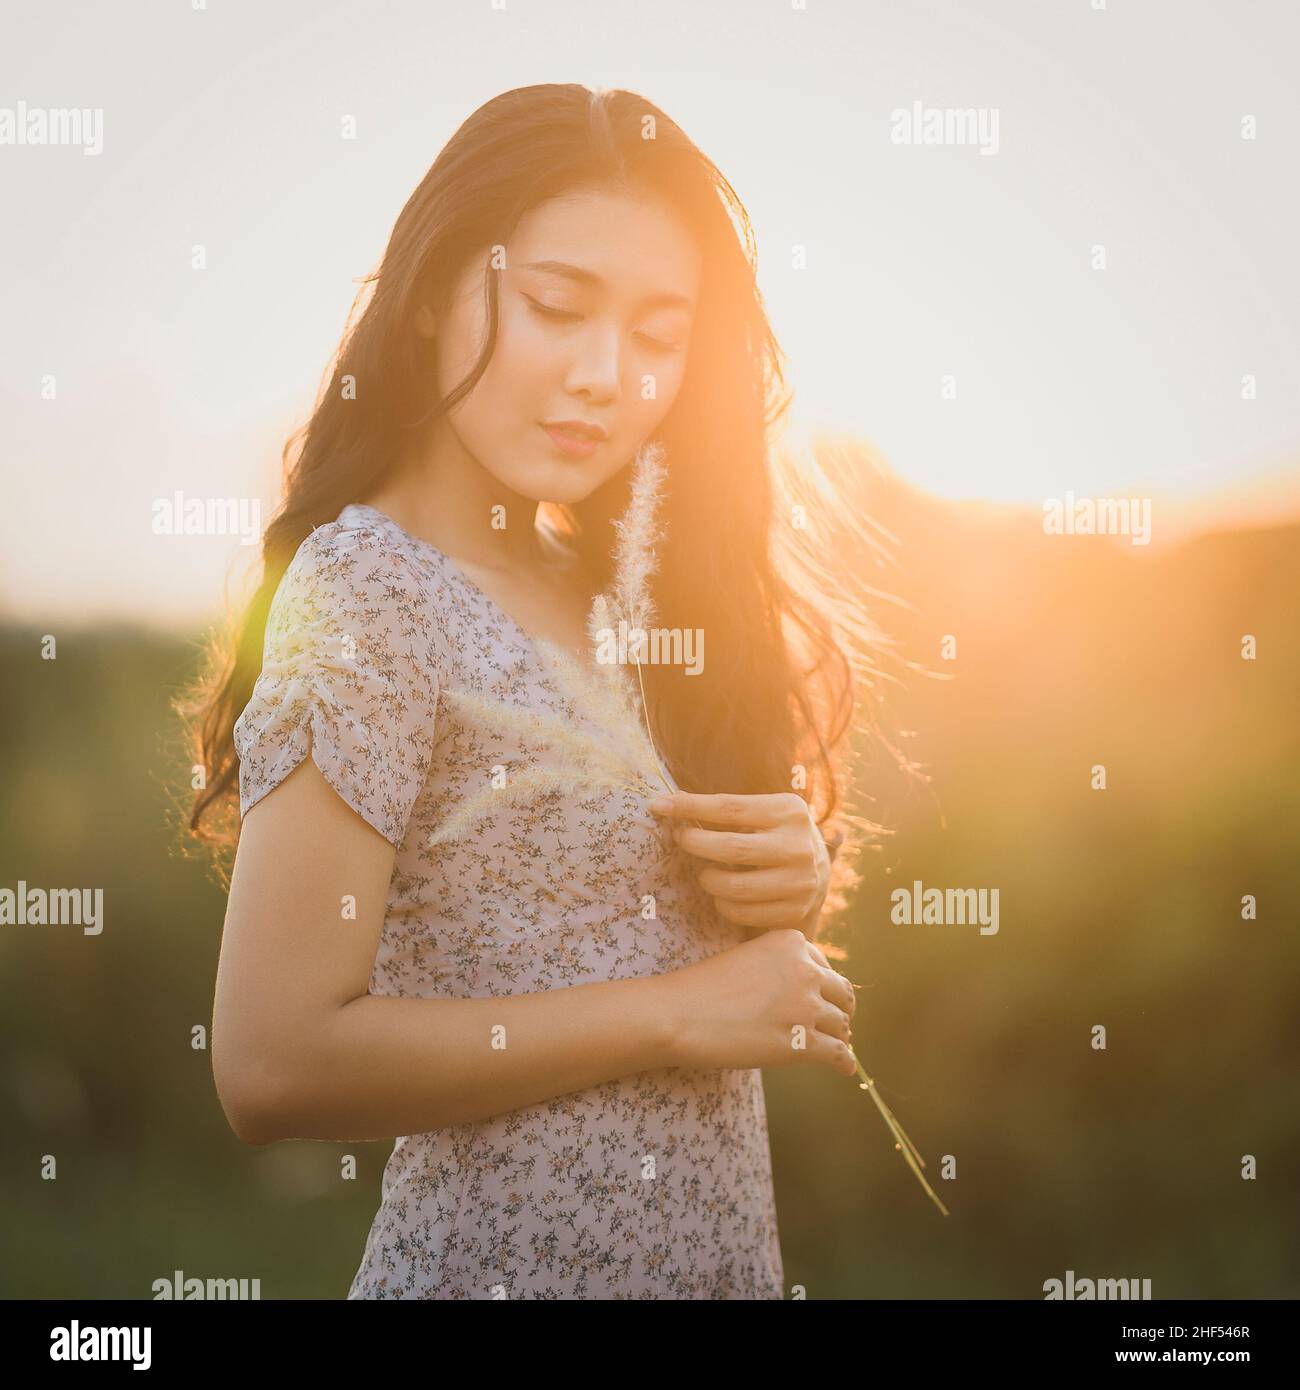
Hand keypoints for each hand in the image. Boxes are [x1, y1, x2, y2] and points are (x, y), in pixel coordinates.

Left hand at [648, 791, 830, 933]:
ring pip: (735, 887)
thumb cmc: (774, 836)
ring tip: (705, 874)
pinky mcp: (795, 911)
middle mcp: (800, 845)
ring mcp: (800, 882)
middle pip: (731, 848)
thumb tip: (668, 802)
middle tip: (680, 839)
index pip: (730, 807)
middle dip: (695, 843)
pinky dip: (724, 905)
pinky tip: (723, 896)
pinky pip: (743, 913)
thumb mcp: (761, 814)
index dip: (690, 806)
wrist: (818, 873)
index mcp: (789, 811)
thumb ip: (723, 810)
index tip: (657, 805)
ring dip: (708, 880)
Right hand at [660, 927, 856, 1074]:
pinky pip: (838, 1054)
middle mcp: (806, 970)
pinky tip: (844, 1067)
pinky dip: (844, 1062)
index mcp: (791, 942)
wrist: (680, 1014)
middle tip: (837, 1024)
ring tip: (835, 1045)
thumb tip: (804, 993)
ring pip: (842, 1025)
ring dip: (839, 1036)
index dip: (824, 987)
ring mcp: (807, 1006)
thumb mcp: (747, 958)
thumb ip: (778, 967)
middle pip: (841, 994)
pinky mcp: (802, 1042)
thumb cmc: (703, 988)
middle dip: (840, 1009)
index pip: (826, 967)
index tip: (822, 1000)